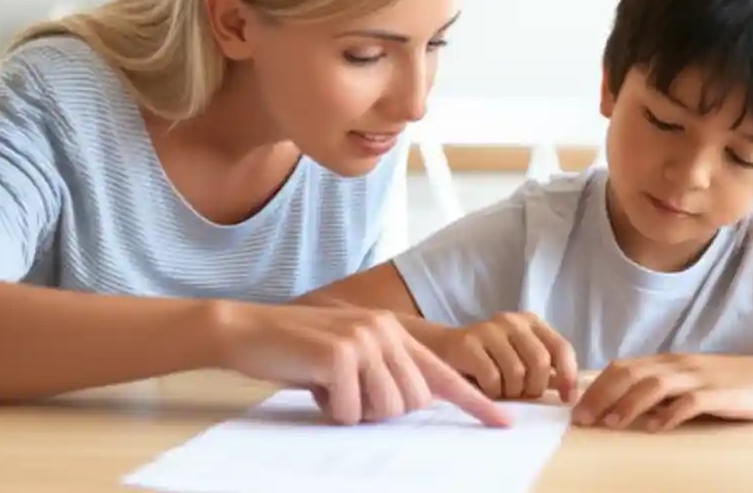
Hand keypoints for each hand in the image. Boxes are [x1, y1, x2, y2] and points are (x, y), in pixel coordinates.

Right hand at [216, 302, 511, 426]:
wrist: (248, 329)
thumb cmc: (297, 351)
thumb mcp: (349, 357)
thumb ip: (384, 372)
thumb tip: (412, 405)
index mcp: (392, 331)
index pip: (442, 374)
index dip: (475, 403)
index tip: (504, 424)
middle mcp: (385, 330)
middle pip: (410, 403)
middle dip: (378, 412)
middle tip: (344, 394)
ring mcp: (364, 339)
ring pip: (384, 410)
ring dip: (352, 411)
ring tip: (327, 387)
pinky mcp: (340, 355)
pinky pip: (349, 411)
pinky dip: (329, 410)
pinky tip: (312, 385)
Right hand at [434, 312, 578, 402]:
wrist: (444, 349)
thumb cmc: (490, 359)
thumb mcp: (521, 359)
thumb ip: (546, 371)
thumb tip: (571, 391)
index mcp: (532, 322)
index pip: (562, 348)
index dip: (568, 375)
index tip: (566, 398)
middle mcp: (512, 321)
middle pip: (540, 362)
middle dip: (534, 387)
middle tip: (522, 394)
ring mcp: (489, 329)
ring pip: (516, 373)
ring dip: (511, 392)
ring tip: (502, 390)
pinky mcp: (468, 343)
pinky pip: (492, 378)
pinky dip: (493, 391)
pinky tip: (486, 388)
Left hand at [572, 353, 752, 431]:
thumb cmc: (737, 385)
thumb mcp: (694, 384)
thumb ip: (666, 393)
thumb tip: (633, 411)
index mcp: (671, 363)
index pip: (624, 367)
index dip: (597, 386)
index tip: (576, 408)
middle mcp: (680, 365)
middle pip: (631, 373)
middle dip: (601, 395)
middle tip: (582, 420)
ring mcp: (701, 378)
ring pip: (654, 385)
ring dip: (628, 404)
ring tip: (609, 424)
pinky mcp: (721, 394)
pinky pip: (690, 401)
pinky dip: (669, 414)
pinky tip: (655, 428)